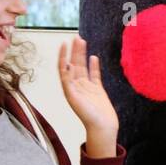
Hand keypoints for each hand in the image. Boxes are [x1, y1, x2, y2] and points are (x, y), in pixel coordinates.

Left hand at [58, 35, 117, 156]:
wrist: (102, 127)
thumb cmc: (88, 116)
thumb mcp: (75, 98)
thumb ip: (69, 83)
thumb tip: (67, 66)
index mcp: (69, 88)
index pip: (64, 68)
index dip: (63, 55)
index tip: (64, 43)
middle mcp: (76, 86)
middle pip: (73, 64)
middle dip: (74, 51)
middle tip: (76, 37)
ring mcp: (87, 87)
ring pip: (83, 67)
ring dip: (82, 55)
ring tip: (82, 41)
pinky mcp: (97, 90)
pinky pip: (94, 75)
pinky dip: (93, 66)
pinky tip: (93, 57)